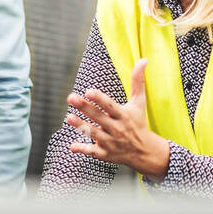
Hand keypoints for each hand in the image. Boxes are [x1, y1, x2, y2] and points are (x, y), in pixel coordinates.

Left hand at [66, 58, 169, 180]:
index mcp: (124, 115)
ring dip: (81, 126)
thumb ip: (138, 81)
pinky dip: (83, 150)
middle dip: (85, 108)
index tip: (89, 91)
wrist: (144, 151)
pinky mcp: (105, 154)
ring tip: (68, 117)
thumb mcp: (139, 102)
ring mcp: (110, 142)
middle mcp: (117, 129)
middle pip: (99, 118)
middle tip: (71, 97)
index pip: (110, 106)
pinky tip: (72, 146)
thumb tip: (143, 60)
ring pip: (94, 134)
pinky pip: (93, 152)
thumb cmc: (138, 122)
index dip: (100, 99)